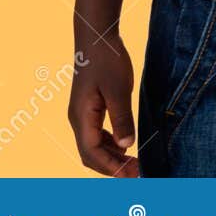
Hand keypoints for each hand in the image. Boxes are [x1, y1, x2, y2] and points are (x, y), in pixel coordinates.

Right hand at [67, 36, 139, 176]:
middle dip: (112, 167)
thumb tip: (127, 146)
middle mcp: (78, 120)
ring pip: (94, 146)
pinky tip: (127, 146)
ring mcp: (83, 115)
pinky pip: (98, 134)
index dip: (111, 168)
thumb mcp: (118, 90)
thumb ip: (122, 118)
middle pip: (91, 154)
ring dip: (112, 157)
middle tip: (137, 175)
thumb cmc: (107, 61)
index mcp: (81, 118)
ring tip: (135, 164)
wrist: (97, 39)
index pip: (92, 153)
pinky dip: (111, 145)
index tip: (131, 177)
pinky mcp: (90, 109)